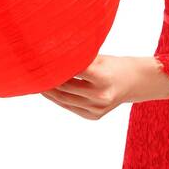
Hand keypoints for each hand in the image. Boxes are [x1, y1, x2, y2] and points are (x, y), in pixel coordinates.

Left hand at [41, 55, 168, 118]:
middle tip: (32, 70)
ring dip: (48, 91)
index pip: (70, 70)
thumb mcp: (98, 58)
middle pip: (64, 87)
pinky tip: (49, 91)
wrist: (137, 83)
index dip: (53, 65)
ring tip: (36, 81)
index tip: (39, 59)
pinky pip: (70, 107)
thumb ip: (78, 58)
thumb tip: (51, 52)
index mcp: (101, 77)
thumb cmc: (114, 65)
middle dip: (47, 79)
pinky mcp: (94, 116)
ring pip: (64, 99)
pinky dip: (59, 99)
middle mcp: (99, 95)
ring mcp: (97, 108)